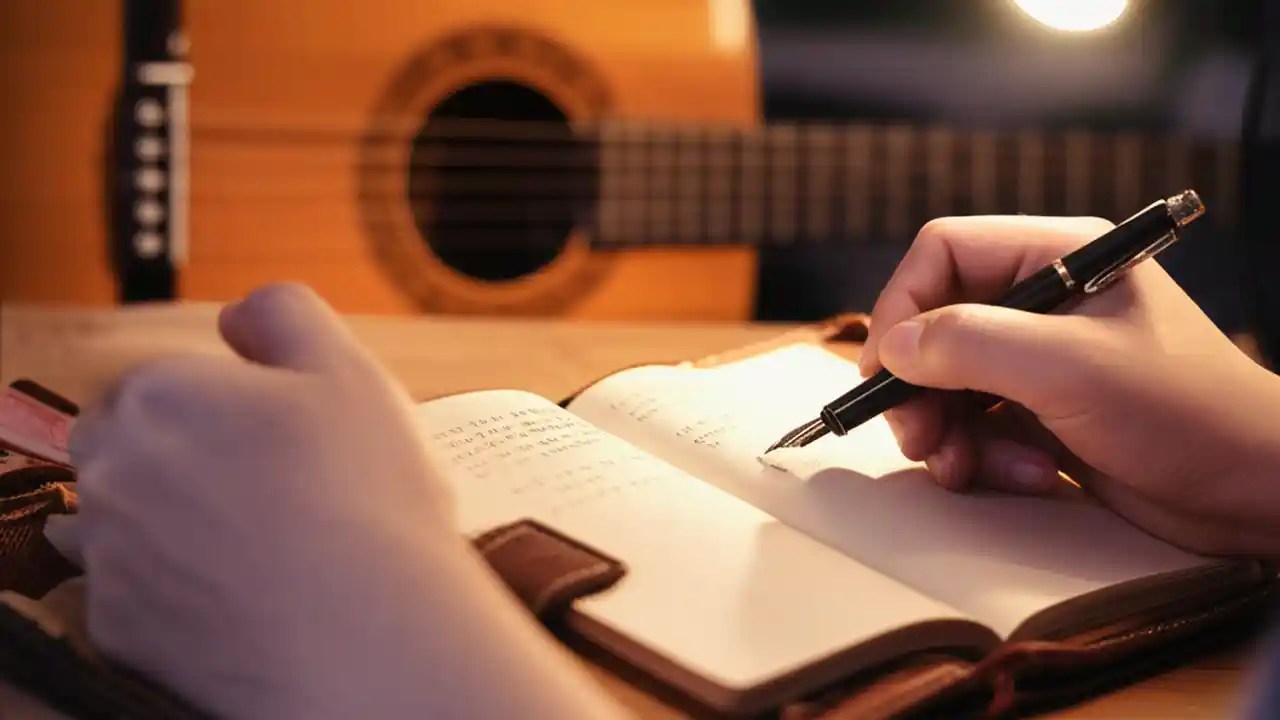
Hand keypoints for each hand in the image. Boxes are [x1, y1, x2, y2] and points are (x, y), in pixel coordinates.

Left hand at [49, 283, 622, 718]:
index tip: (273, 442)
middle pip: (128, 446)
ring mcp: (109, 550)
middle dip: (181, 459)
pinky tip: (239, 591)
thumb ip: (284, 314)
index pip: (162, 384)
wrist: (367, 635)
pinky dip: (174, 590)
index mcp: (162, 391)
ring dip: (170, 522)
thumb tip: (236, 316)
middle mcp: (114, 465)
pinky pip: (134, 593)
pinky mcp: (117, 624)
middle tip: (265, 490)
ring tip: (256, 543)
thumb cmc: (367, 497)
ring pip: (123, 518)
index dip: (221, 410)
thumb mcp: (349, 371)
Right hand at [859, 216, 1279, 556]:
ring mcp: (1040, 360)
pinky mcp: (1042, 413)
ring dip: (945, 432)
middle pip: (935, 324)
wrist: (1253, 493)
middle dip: (918, 386)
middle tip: (916, 436)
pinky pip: (976, 427)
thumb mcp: (1070, 368)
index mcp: (1058, 256)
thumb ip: (971, 345)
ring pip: (947, 383)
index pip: (942, 253)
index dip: (903, 306)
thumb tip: (892, 347)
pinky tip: (1022, 478)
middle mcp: (1043, 301)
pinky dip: (982, 458)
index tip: (886, 371)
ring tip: (966, 468)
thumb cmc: (1185, 413)